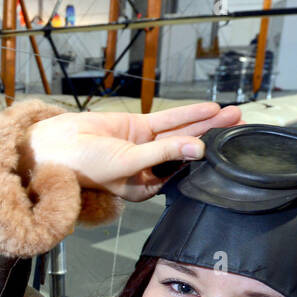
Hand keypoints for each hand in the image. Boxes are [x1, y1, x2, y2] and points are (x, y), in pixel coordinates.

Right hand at [26, 102, 241, 201]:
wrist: (56, 146)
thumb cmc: (84, 166)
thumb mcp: (128, 163)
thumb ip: (164, 154)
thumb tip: (197, 147)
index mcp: (146, 187)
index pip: (184, 174)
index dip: (206, 163)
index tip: (229, 152)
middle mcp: (148, 168)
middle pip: (188, 151)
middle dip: (213, 138)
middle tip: (240, 127)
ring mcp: (144, 146)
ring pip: (182, 132)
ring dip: (205, 123)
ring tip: (232, 114)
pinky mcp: (138, 128)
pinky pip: (167, 120)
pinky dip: (187, 114)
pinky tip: (208, 109)